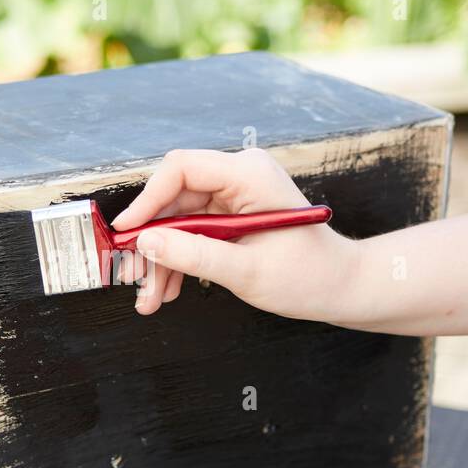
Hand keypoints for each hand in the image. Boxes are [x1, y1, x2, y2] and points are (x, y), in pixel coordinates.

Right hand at [111, 148, 357, 320]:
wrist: (341, 287)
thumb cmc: (308, 276)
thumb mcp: (247, 271)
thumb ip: (194, 254)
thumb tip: (146, 241)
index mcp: (249, 175)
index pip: (182, 169)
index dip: (148, 200)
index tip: (127, 233)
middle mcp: (240, 176)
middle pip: (174, 198)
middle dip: (152, 241)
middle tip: (134, 277)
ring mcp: (235, 195)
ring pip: (178, 219)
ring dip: (162, 258)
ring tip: (151, 297)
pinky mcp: (232, 214)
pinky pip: (192, 231)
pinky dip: (178, 259)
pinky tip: (168, 289)